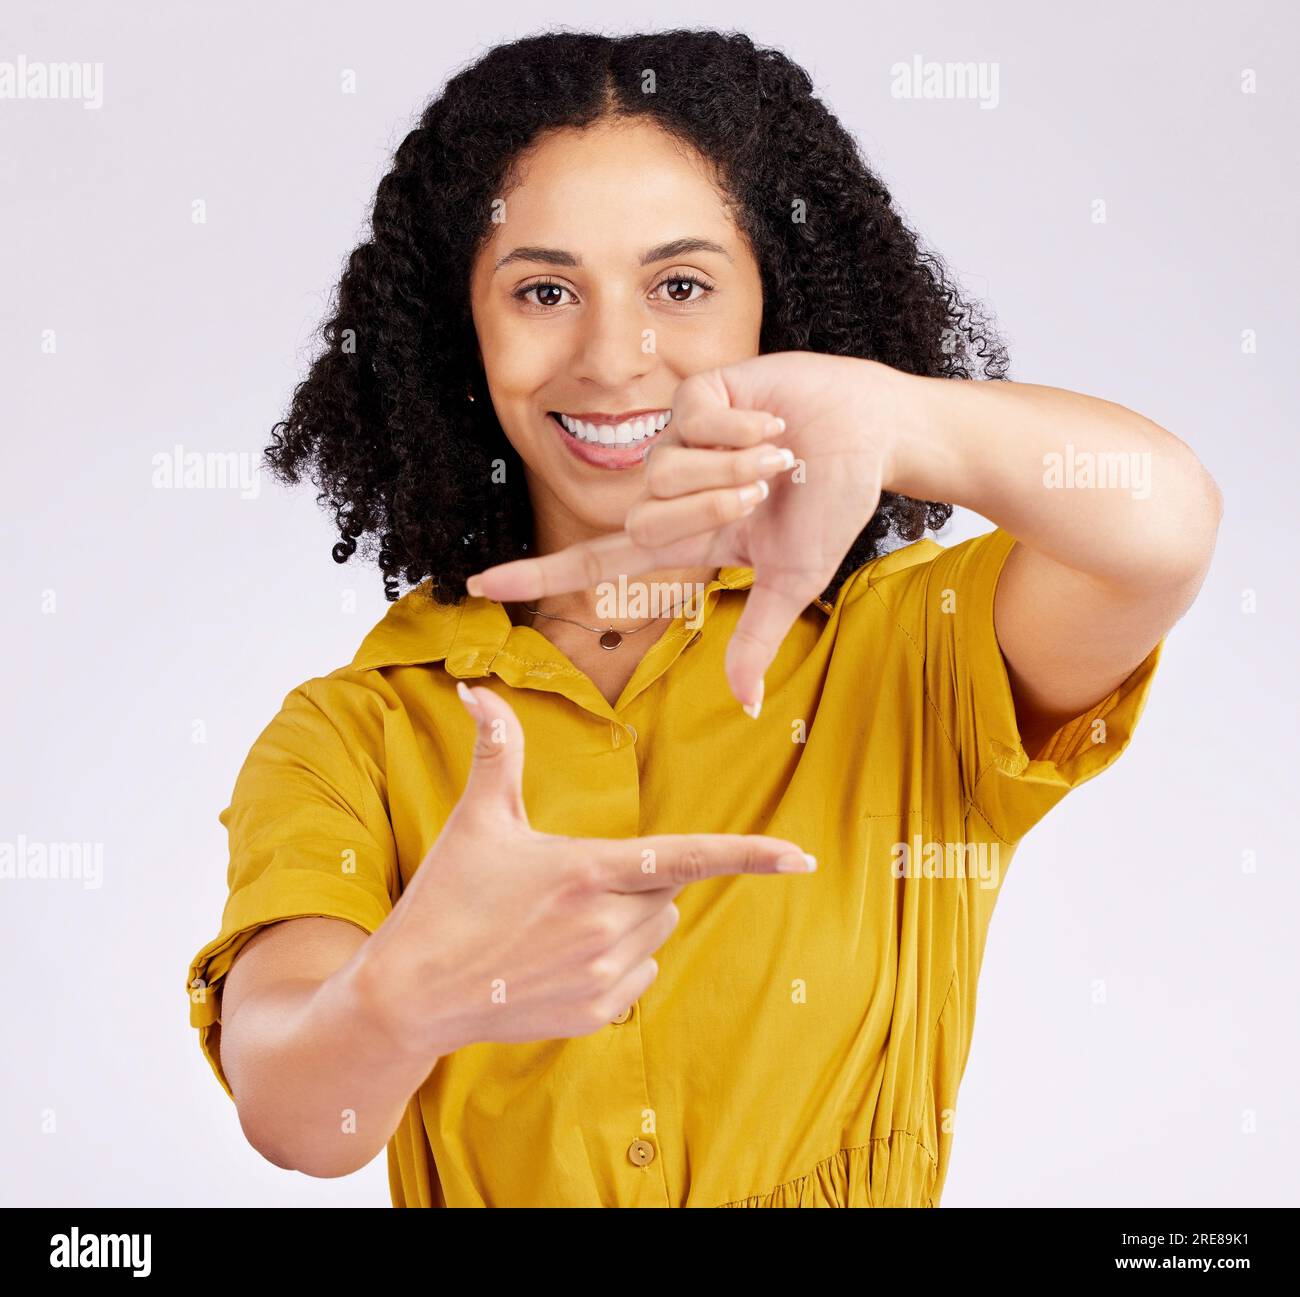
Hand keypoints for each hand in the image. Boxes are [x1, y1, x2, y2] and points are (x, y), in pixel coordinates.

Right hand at [358, 683, 816, 1056]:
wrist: (411, 993)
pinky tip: (562, 959)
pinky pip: (640, 977)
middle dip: (638, 881)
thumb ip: (496, 750)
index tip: (802, 858)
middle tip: (572, 884)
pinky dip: (617, 963)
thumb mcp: (477, 819)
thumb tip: (476, 688)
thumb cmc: (446, 898)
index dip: (750, 854)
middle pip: (667, 892)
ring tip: (560, 923)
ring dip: (630, 921)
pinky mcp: (595, 1014)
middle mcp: (606, 927)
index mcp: (587, 871)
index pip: (686, 858)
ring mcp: (602, 977)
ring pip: (656, 933)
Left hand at [467, 351, 897, 710]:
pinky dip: (744, 432)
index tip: (482, 584)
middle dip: (713, 511)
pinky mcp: (697, 395)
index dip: (540, 574)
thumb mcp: (791, 580)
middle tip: (768, 492)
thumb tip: (748, 706)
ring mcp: (679, 441)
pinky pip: (693, 425)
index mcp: (685, 536)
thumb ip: (756, 637)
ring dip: (732, 473)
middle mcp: (671, 490)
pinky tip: (772, 423)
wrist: (869, 436)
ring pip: (663, 475)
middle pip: (642, 523)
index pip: (598, 560)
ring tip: (779, 456)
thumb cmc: (831, 505)